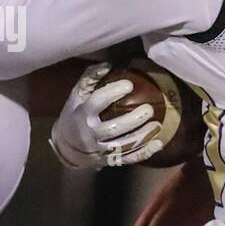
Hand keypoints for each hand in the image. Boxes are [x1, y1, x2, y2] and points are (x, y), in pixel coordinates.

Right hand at [49, 62, 163, 169]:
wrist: (65, 147)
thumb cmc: (74, 115)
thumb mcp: (76, 97)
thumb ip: (89, 79)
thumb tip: (107, 64)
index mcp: (81, 115)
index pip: (97, 103)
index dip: (112, 92)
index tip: (129, 84)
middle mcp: (89, 134)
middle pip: (113, 128)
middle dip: (132, 119)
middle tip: (149, 109)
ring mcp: (99, 150)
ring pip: (122, 146)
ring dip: (142, 136)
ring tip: (157, 124)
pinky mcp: (109, 161)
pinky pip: (128, 158)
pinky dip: (144, 152)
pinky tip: (158, 143)